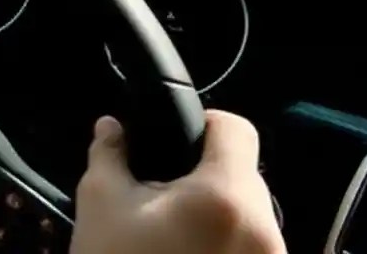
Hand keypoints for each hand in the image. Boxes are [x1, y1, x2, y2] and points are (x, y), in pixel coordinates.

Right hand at [70, 110, 284, 253]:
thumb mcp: (101, 206)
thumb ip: (110, 155)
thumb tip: (111, 128)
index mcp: (226, 197)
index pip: (237, 129)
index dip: (204, 125)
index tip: (175, 144)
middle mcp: (265, 230)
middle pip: (244, 176)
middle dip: (205, 179)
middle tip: (161, 200)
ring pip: (250, 218)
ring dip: (217, 218)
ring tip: (172, 240)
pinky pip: (251, 251)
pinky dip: (224, 249)